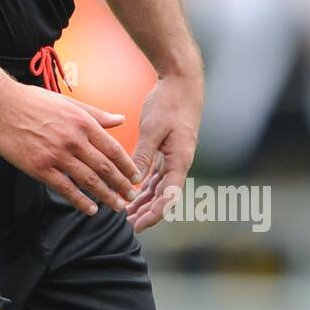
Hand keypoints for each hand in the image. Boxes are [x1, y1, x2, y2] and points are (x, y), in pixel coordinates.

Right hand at [0, 79, 142, 216]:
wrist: (1, 105)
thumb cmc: (33, 101)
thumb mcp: (69, 102)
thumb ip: (96, 113)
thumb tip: (120, 119)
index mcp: (83, 122)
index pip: (113, 149)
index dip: (127, 166)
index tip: (135, 177)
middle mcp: (74, 139)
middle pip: (105, 167)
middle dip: (121, 185)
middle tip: (131, 197)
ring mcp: (57, 154)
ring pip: (89, 180)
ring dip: (106, 195)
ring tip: (116, 206)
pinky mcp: (40, 167)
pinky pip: (65, 188)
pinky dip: (80, 201)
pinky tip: (90, 209)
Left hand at [126, 71, 203, 232]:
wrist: (182, 83)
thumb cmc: (169, 104)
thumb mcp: (152, 129)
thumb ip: (143, 155)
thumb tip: (133, 180)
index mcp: (180, 160)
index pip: (169, 196)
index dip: (155, 213)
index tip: (139, 225)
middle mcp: (179, 162)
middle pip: (164, 195)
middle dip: (148, 212)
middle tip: (129, 225)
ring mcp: (174, 157)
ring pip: (159, 186)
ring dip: (145, 200)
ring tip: (128, 213)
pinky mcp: (167, 150)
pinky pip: (156, 174)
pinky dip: (145, 185)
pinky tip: (132, 192)